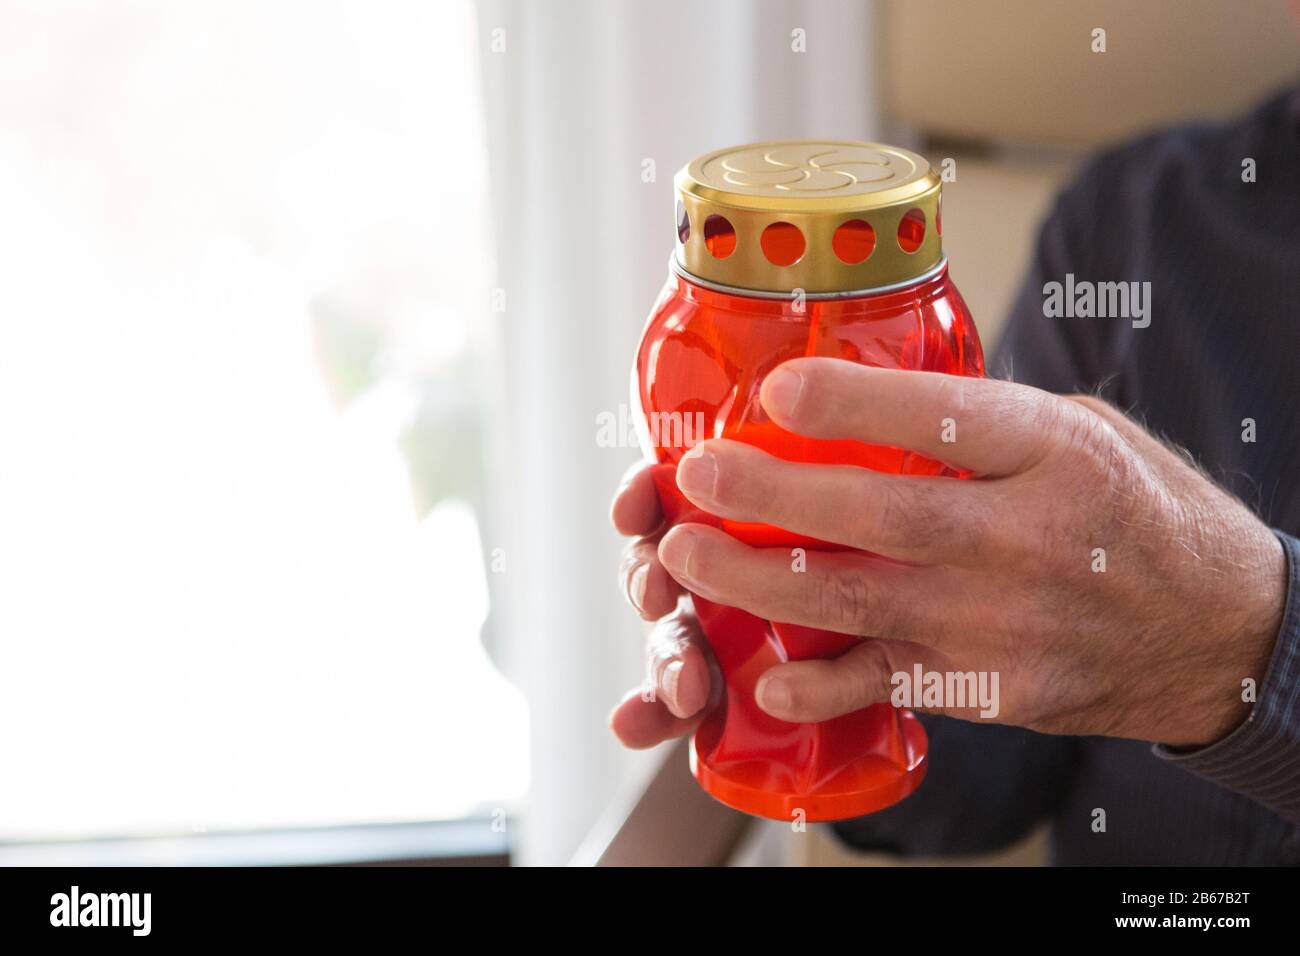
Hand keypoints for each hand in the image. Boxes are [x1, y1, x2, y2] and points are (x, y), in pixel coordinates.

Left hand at [613, 358, 1286, 747]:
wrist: (1214, 630)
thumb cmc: (1137, 514)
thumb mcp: (1078, 435)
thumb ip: (980, 422)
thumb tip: (860, 399)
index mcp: (1056, 455)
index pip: (945, 421)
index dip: (853, 407)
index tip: (777, 388)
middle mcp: (1031, 540)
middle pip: (885, 518)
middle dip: (776, 497)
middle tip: (699, 476)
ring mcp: (1008, 623)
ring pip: (865, 603)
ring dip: (762, 582)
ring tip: (684, 556)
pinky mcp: (991, 687)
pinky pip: (891, 684)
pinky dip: (823, 683)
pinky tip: (765, 675)